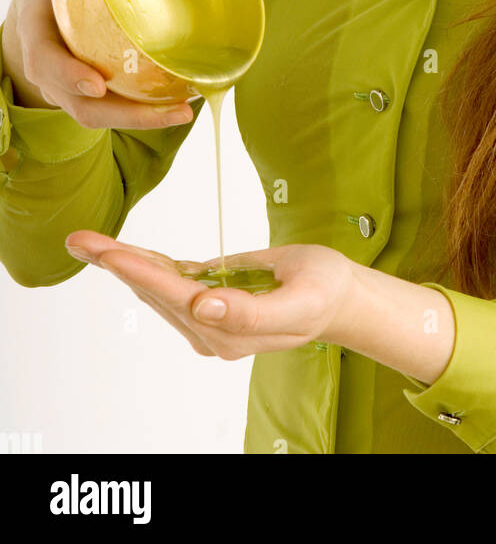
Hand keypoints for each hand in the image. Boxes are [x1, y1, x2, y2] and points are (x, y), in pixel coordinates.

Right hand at [5, 0, 194, 128]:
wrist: (33, 25)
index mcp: (38, 34)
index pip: (45, 59)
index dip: (66, 75)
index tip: (95, 83)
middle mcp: (52, 71)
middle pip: (79, 104)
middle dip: (120, 112)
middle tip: (167, 108)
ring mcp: (71, 91)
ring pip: (100, 117)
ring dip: (143, 119)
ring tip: (183, 112)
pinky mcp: (95, 99)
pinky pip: (118, 113)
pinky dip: (148, 112)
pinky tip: (184, 106)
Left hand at [63, 231, 356, 358]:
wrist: (339, 298)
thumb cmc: (323, 294)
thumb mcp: (299, 303)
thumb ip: (250, 314)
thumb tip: (202, 308)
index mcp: (227, 331)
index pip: (172, 296)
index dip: (137, 271)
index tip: (107, 253)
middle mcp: (209, 328)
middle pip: (153, 290)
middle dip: (116, 263)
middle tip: (79, 240)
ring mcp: (208, 316)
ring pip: (156, 285)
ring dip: (123, 262)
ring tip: (89, 243)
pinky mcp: (212, 299)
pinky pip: (173, 278)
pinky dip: (148, 263)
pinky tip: (126, 252)